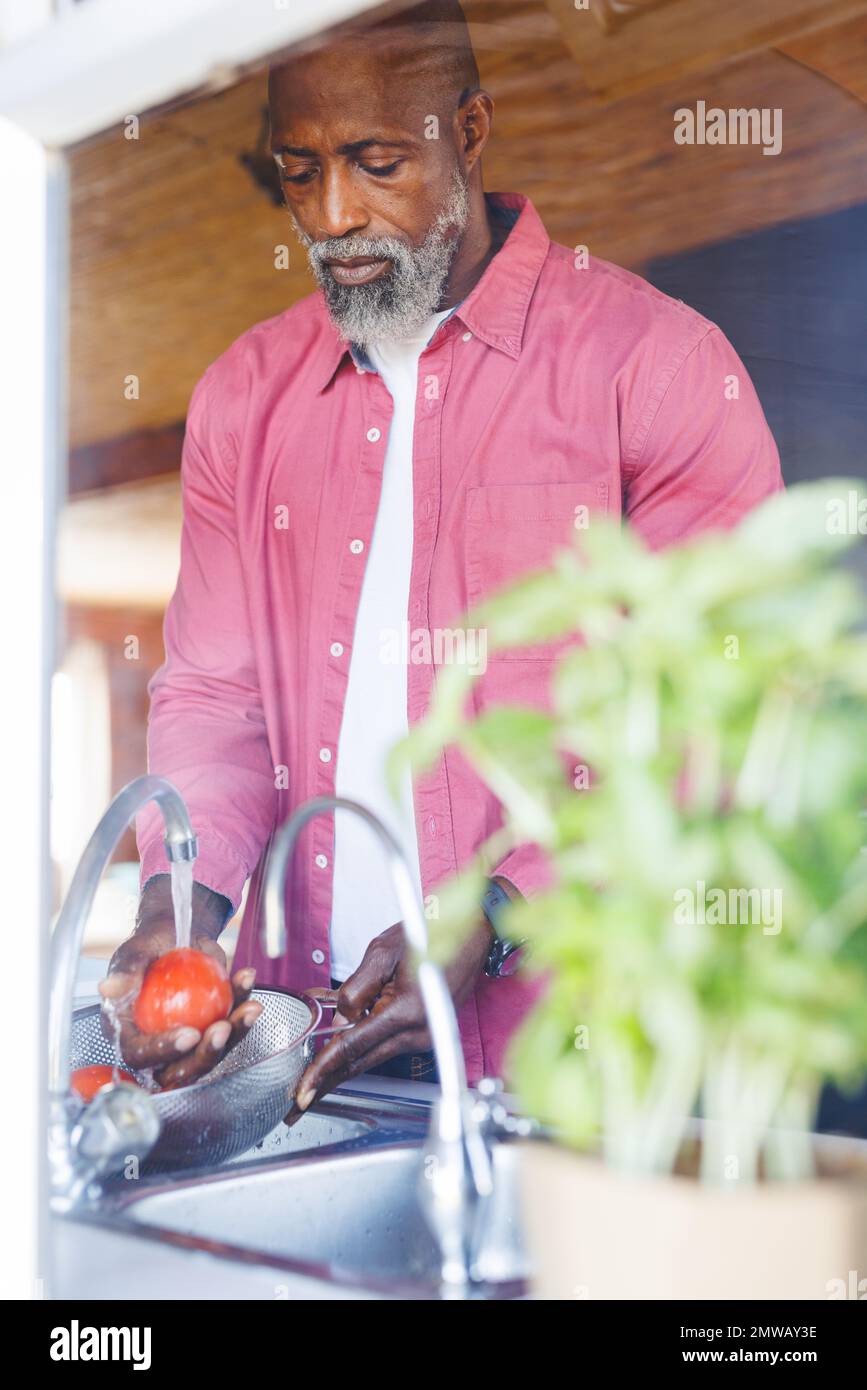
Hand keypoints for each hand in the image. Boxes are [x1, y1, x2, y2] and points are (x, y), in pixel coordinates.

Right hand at [98, 917, 262, 1089]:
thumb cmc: (149, 947)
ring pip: (211, 1053)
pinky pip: (230, 1027)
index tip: (190, 1034)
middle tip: (223, 1028)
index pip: (139, 1054)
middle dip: (205, 1055)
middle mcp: (156, 1045)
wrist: (175, 936)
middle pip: (179, 1068)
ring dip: (235, 1034)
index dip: (163, 1051)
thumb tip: (107, 988)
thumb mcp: (135, 953)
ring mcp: (187, 1041)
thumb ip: (125, 972)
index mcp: (128, 1033)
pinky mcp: (210, 1031)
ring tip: (249, 1008)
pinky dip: (243, 1008)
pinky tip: (248, 982)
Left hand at [294, 914, 493, 1110]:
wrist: (472, 933)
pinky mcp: (426, 1033)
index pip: (354, 1047)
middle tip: (298, 1103)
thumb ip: (356, 987)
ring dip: (344, 1063)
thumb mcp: (382, 952)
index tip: (303, 1091)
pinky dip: (363, 1045)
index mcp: (407, 1011)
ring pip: (373, 1056)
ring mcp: (425, 1036)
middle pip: (363, 1063)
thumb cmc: (432, 933)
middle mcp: (418, 1032)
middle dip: (329, 1082)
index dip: (324, 1069)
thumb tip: (342, 1016)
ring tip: (313, 1079)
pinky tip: (342, 1047)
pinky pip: (386, 1044)